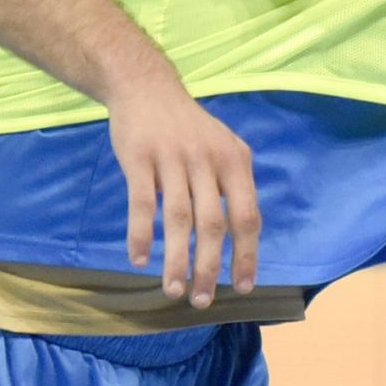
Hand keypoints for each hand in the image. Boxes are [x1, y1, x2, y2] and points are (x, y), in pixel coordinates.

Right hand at [106, 76, 258, 307]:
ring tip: (173, 290)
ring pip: (178, 219)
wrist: (144, 86)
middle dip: (209, 267)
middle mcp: (207, 159)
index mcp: (234, 160)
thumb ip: (231, 186)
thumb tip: (241, 239)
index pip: (247, 216)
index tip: (242, 287)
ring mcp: (172, 157)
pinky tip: (139, 259)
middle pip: (213, 223)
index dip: (246, 255)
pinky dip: (141, 234)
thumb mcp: (221, 146)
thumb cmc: (185, 127)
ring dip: (175, 259)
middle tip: (202, 299)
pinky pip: (142, 203)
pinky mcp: (139, 157)